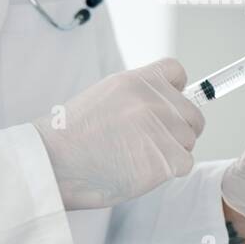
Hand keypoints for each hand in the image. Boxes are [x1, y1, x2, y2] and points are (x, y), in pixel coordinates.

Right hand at [32, 58, 205, 209]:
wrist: (53, 163)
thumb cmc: (71, 137)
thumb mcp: (103, 97)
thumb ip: (137, 97)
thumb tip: (166, 107)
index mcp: (136, 81)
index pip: (176, 72)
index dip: (175, 92)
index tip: (167, 107)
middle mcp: (152, 101)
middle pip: (192, 113)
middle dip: (179, 129)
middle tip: (152, 143)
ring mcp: (159, 129)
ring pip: (189, 140)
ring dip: (172, 152)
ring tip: (138, 158)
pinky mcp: (163, 159)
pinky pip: (184, 163)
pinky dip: (168, 171)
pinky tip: (141, 170)